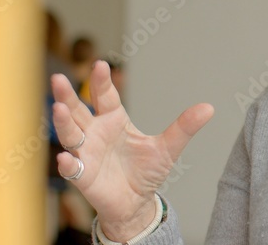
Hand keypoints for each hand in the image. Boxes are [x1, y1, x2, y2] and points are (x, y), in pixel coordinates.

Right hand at [51, 61, 213, 239]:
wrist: (137, 202)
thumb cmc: (147, 171)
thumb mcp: (168, 148)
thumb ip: (184, 127)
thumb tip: (209, 108)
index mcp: (114, 120)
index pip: (105, 96)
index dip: (102, 82)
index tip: (101, 64)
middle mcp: (95, 133)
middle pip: (77, 110)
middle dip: (67, 95)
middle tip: (59, 79)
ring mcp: (86, 153)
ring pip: (70, 134)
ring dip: (63, 122)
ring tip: (58, 109)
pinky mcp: (83, 176)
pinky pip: (72, 169)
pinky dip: (68, 164)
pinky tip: (67, 159)